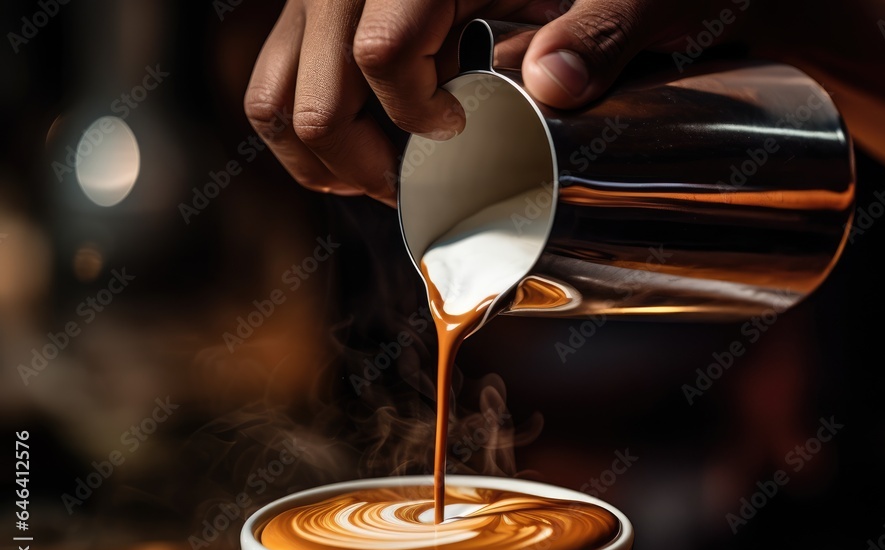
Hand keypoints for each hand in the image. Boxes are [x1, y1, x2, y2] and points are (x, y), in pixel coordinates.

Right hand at [245, 0, 754, 205]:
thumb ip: (602, 26)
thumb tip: (554, 86)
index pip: (378, 56)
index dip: (416, 114)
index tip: (458, 132)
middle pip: (307, 96)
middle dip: (358, 162)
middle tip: (412, 188)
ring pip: (272, 94)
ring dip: (318, 155)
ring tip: (376, 180)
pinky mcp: (308, 11)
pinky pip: (275, 78)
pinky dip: (305, 125)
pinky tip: (361, 145)